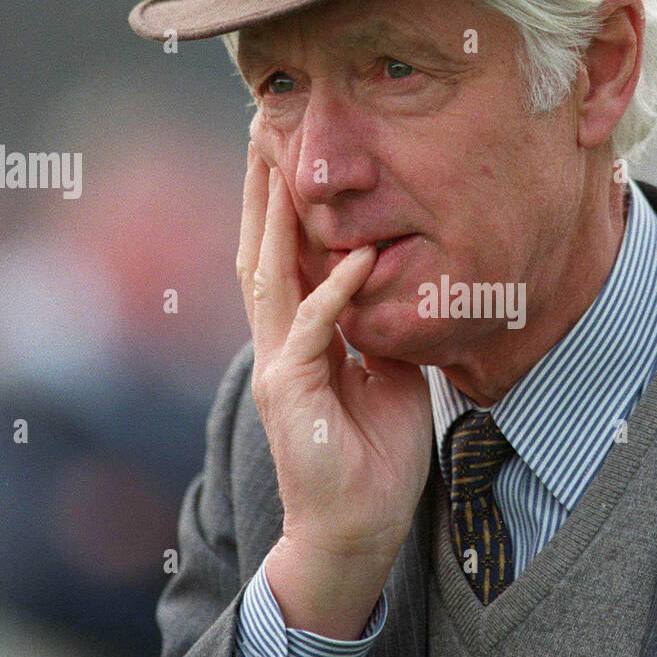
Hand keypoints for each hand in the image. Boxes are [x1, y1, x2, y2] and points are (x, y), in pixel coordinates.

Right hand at [236, 144, 431, 628]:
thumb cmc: (374, 457)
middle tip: (261, 129)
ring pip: (270, 277)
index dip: (283, 204)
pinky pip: (313, 330)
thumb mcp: (387, 377)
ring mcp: (280, 366)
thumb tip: (394, 289)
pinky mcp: (292, 392)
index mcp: (300, 339)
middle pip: (262, 250)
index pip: (288, 258)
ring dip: (276, 218)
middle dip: (261, 190)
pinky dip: (334, 292)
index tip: (286, 151)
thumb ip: (380, 330)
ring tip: (278, 162)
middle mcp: (279, 343)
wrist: (357, 528)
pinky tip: (355, 254)